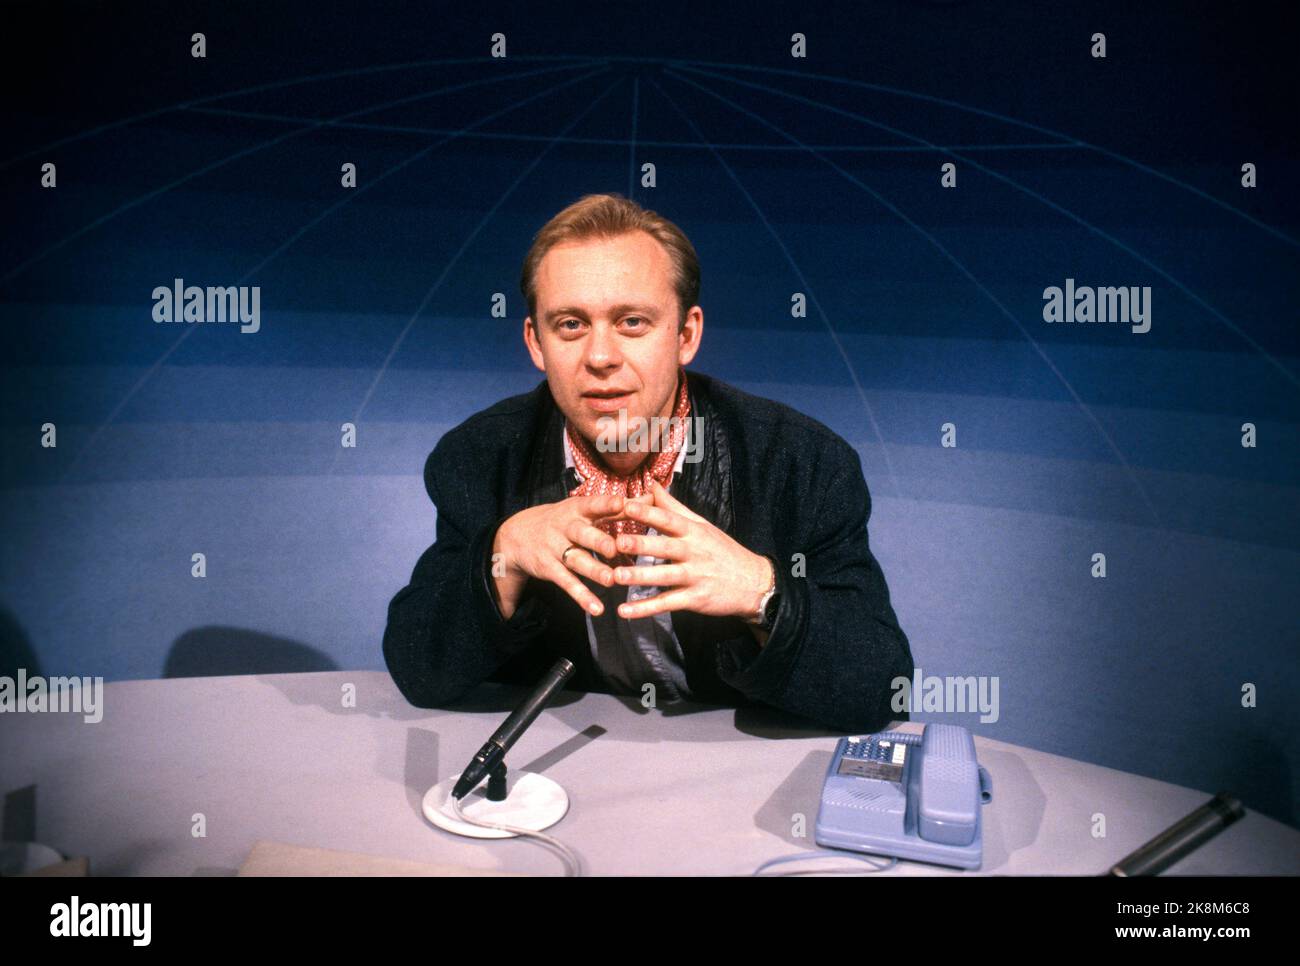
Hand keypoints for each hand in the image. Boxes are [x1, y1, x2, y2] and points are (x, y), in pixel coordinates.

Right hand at [491, 493, 627, 618]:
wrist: (517, 536)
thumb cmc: (563, 521)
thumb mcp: (584, 509)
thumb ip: (617, 507)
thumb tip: (653, 497)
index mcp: (578, 509)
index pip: (594, 505)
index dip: (607, 504)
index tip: (622, 503)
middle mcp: (566, 527)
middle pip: (584, 534)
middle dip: (599, 541)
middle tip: (615, 548)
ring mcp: (556, 549)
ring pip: (577, 560)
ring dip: (594, 571)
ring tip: (611, 581)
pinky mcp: (549, 569)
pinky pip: (567, 583)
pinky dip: (582, 597)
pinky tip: (597, 608)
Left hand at [609, 478, 773, 621]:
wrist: (753, 583)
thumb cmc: (722, 550)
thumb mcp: (702, 525)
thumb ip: (674, 507)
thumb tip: (652, 484)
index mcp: (693, 532)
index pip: (668, 519)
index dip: (647, 512)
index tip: (625, 506)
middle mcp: (693, 552)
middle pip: (665, 547)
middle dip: (641, 544)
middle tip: (618, 542)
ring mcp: (695, 576)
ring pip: (664, 576)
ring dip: (640, 577)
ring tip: (616, 577)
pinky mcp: (695, 599)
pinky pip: (667, 603)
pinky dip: (646, 608)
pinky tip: (624, 611)